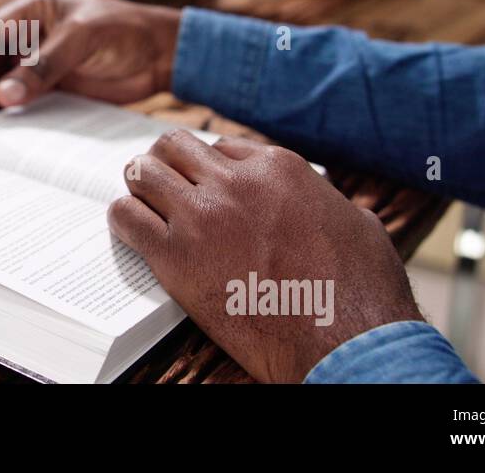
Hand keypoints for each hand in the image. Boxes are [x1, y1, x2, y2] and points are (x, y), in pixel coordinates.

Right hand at [0, 0, 181, 113]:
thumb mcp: (83, 40)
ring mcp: (37, 62)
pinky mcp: (50, 87)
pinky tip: (10, 125)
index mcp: (32, 10)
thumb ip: (43, 66)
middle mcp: (29, 35)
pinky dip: (10, 112)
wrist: (161, 56)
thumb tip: (3, 95)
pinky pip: (20, 100)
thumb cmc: (125, 32)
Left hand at [109, 129, 422, 382]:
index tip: (202, 182)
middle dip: (166, 162)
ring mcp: (202, 216)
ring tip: (141, 201)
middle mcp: (234, 182)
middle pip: (174, 148)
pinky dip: (124, 219)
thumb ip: (321, 200)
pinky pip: (126, 218)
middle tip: (160, 183)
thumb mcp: (354, 221)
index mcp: (277, 168)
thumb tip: (315, 201)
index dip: (208, 166)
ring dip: (139, 184)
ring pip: (143, 172)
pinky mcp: (176, 257)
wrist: (345, 338)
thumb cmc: (360, 289)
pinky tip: (132, 231)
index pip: (220, 146)